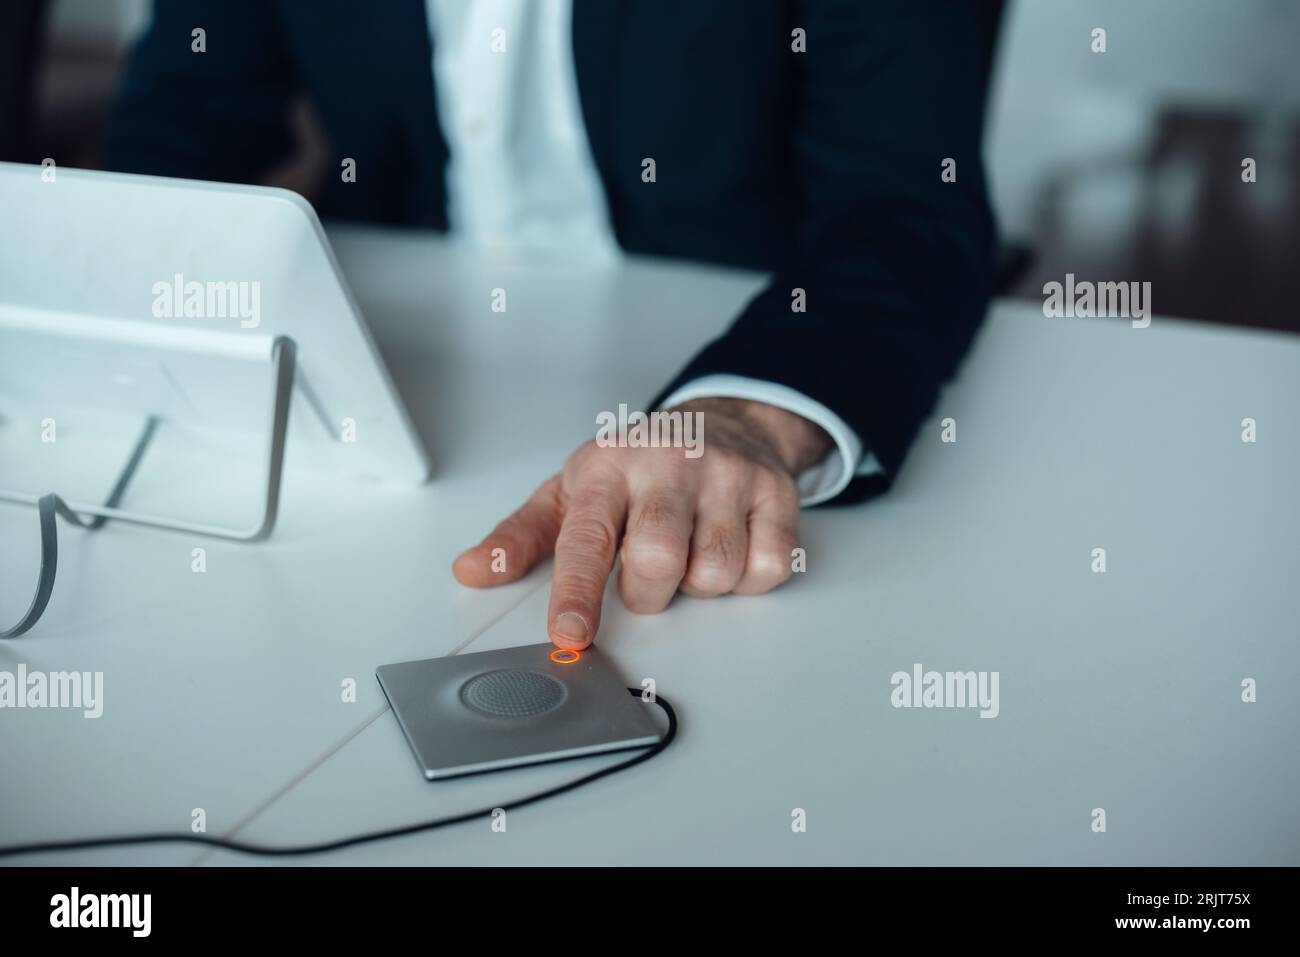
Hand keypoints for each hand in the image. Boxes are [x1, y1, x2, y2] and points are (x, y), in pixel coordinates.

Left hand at [453, 398, 833, 648]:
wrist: (722, 420)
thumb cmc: (638, 467)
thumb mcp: (573, 491)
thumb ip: (521, 536)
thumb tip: (472, 570)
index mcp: (608, 470)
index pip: (586, 539)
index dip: (577, 592)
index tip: (571, 634)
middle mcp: (668, 465)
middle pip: (659, 560)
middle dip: (649, 590)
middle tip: (648, 570)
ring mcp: (727, 475)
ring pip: (716, 572)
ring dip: (699, 585)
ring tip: (690, 550)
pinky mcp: (775, 490)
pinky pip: (768, 568)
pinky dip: (748, 578)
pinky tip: (731, 548)